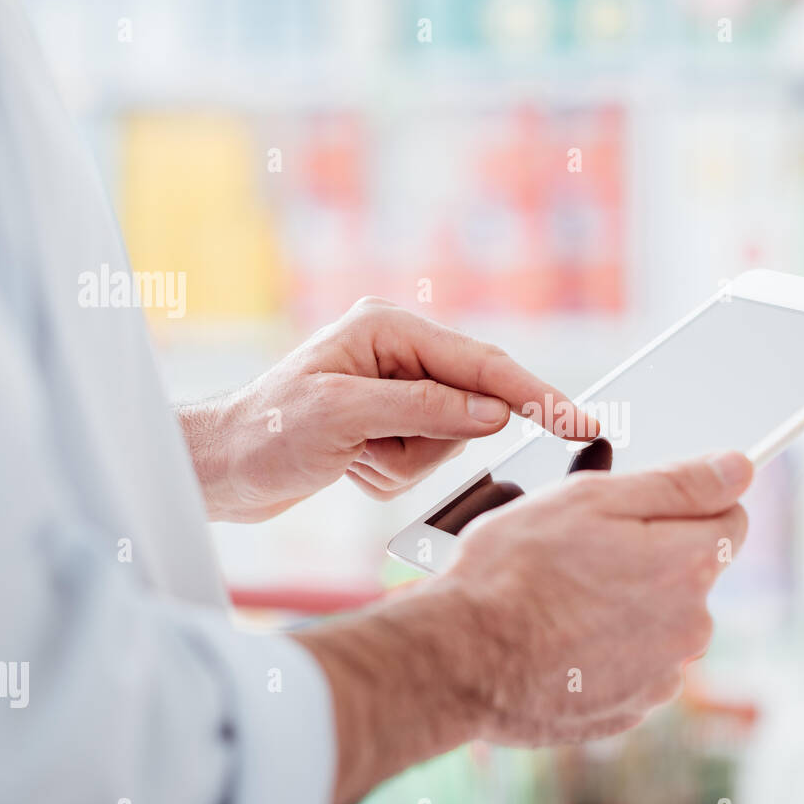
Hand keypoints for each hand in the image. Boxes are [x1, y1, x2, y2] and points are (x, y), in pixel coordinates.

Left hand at [180, 297, 597, 521]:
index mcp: (390, 329)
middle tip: (370, 451)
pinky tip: (349, 465)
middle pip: (469, 407)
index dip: (538, 396)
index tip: (584, 422)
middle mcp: (398, 353)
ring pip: (448, 441)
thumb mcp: (344, 416)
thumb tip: (493, 413)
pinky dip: (390, 474)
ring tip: (352, 458)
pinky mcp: (389, 425)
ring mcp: (395, 390)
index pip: (483, 364)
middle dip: (427, 442)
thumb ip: (425, 410)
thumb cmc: (266, 431)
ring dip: (402, 463)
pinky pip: (422, 460)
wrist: (220, 470)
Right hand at [294, 450, 753, 803]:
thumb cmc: (514, 570)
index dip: (687, 503)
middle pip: (692, 572)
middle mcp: (690, 625)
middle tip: (581, 553)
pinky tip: (560, 642)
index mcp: (688, 564)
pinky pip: (633, 666)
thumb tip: (739, 468)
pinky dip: (606, 652)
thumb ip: (676, 483)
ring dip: (626, 607)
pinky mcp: (629, 709)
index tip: (643, 509)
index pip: (730, 517)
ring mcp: (661, 675)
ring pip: (660, 621)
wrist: (460, 659)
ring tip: (561, 601)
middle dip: (651, 557)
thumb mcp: (591, 499)